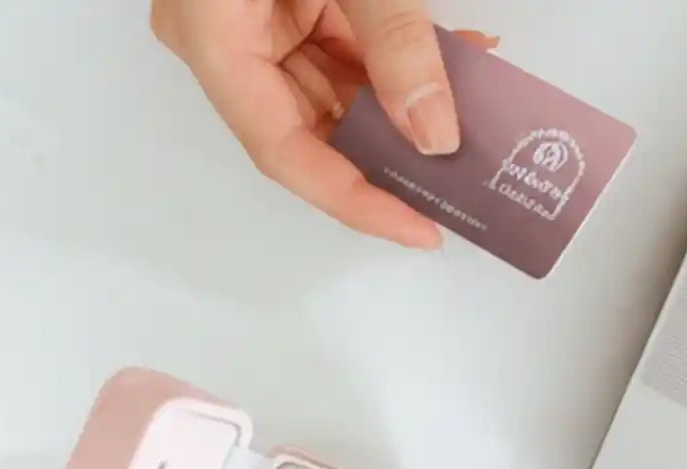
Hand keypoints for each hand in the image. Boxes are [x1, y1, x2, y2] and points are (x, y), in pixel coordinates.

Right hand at [151, 0, 468, 248]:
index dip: (358, 201)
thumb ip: (394, 41)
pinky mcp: (287, 8)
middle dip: (396, 157)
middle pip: (317, 133)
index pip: (285, 153)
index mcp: (211, 38)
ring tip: (476, 117)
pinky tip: (459, 58)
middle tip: (463, 180)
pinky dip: (402, 61)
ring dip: (410, 107)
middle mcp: (227, 45)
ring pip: (340, 97)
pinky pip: (346, 54)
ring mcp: (257, 27)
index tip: (422, 228)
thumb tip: (434, 131)